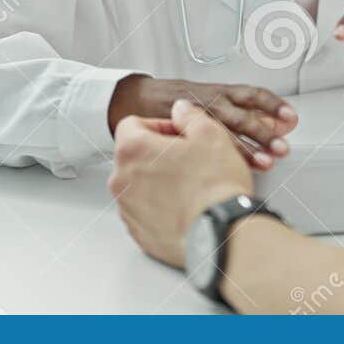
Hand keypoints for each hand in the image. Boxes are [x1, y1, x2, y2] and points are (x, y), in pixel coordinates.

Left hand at [107, 100, 253, 267]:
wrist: (222, 233)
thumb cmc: (214, 187)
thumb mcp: (211, 134)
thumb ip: (190, 115)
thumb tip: (181, 110)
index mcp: (133, 150)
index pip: (132, 124)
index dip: (160, 125)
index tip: (179, 134)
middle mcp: (121, 181)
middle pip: (135, 155)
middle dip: (159, 153)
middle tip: (190, 158)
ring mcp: (128, 210)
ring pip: (140, 185)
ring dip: (160, 181)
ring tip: (192, 185)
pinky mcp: (140, 233)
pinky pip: (146, 212)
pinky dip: (162, 207)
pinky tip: (188, 206)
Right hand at [108, 74, 296, 169]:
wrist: (136, 100)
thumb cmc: (179, 102)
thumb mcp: (211, 98)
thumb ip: (242, 110)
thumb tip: (278, 123)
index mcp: (220, 91)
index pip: (252, 94)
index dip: (273, 105)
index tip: (291, 117)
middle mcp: (209, 103)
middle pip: (242, 116)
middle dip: (265, 133)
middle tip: (282, 147)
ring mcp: (193, 119)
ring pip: (224, 133)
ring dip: (248, 149)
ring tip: (267, 162)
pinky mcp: (179, 131)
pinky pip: (200, 144)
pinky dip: (219, 157)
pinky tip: (232, 169)